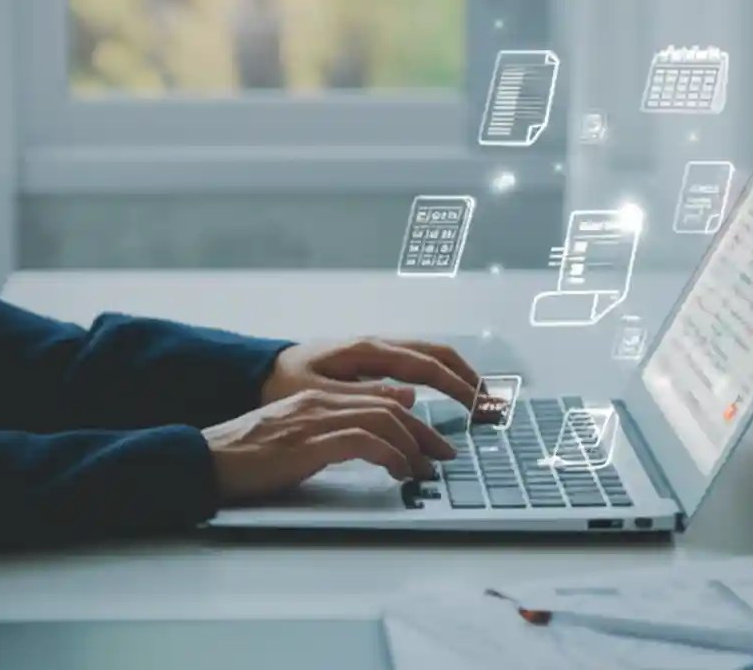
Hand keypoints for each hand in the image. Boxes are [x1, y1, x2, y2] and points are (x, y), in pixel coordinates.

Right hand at [203, 389, 455, 500]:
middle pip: (390, 407)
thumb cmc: (245, 458)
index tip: (431, 443)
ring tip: (427, 469)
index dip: (412, 421)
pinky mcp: (309, 443)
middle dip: (424, 432)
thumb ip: (329, 435)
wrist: (205, 461)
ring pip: (383, 420)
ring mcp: (314, 420)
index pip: (379, 399)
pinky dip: (391, 456)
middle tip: (444, 456)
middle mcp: (319, 402)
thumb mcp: (294, 441)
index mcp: (316, 398)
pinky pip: (364, 441)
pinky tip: (400, 472)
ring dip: (413, 446)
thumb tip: (368, 445)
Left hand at [260, 338, 481, 409]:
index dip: (456, 385)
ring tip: (480, 399)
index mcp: (367, 351)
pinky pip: (416, 363)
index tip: (478, 407)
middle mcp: (377, 346)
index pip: (426, 365)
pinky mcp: (373, 362)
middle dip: (468, 376)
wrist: (261, 371)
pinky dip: (441, 376)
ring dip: (458, 375)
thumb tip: (409, 398)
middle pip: (437, 353)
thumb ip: (363, 396)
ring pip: (430, 355)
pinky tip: (450, 394)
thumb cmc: (286, 383)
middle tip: (491, 404)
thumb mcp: (319, 395)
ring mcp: (377, 352)